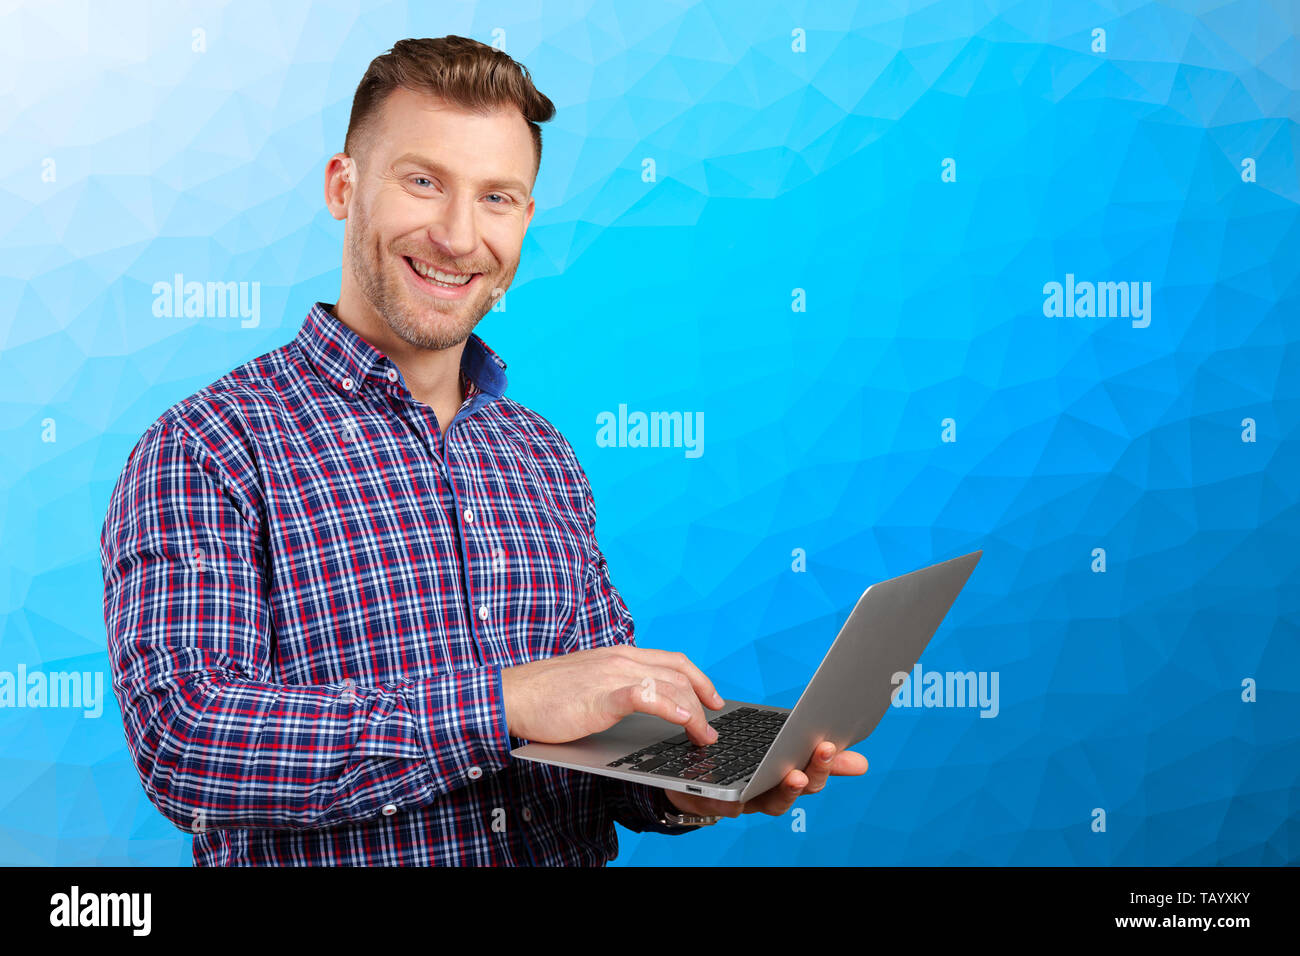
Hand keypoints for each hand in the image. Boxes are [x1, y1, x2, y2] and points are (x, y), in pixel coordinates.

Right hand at [501, 646, 723, 746]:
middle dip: (705, 697)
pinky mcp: (600, 697)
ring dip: (694, 713)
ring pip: (668, 686)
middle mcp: (621, 660)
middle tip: (715, 724)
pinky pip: (644, 696)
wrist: (512, 696)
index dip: (699, 678)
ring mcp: (611, 676)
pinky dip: (670, 706)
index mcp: (619, 656)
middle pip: (679, 672)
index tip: (714, 700)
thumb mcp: (590, 683)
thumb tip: (640, 704)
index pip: (672, 660)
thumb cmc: (545, 694)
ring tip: (705, 735)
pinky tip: (684, 721)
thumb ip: (616, 687)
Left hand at [664, 740, 867, 817]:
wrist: (695, 782)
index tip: (850, 753)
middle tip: (824, 749)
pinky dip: (737, 801)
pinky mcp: (720, 803)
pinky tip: (741, 793)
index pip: (818, 771)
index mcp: (788, 774)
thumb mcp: (776, 749)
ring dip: (787, 790)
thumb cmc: (742, 763)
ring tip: (795, 776)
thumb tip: (861, 762)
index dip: (834, 764)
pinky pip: (730, 805)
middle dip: (816, 770)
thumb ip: (814, 754)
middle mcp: (774, 792)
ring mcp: (750, 800)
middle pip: (802, 787)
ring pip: (774, 803)